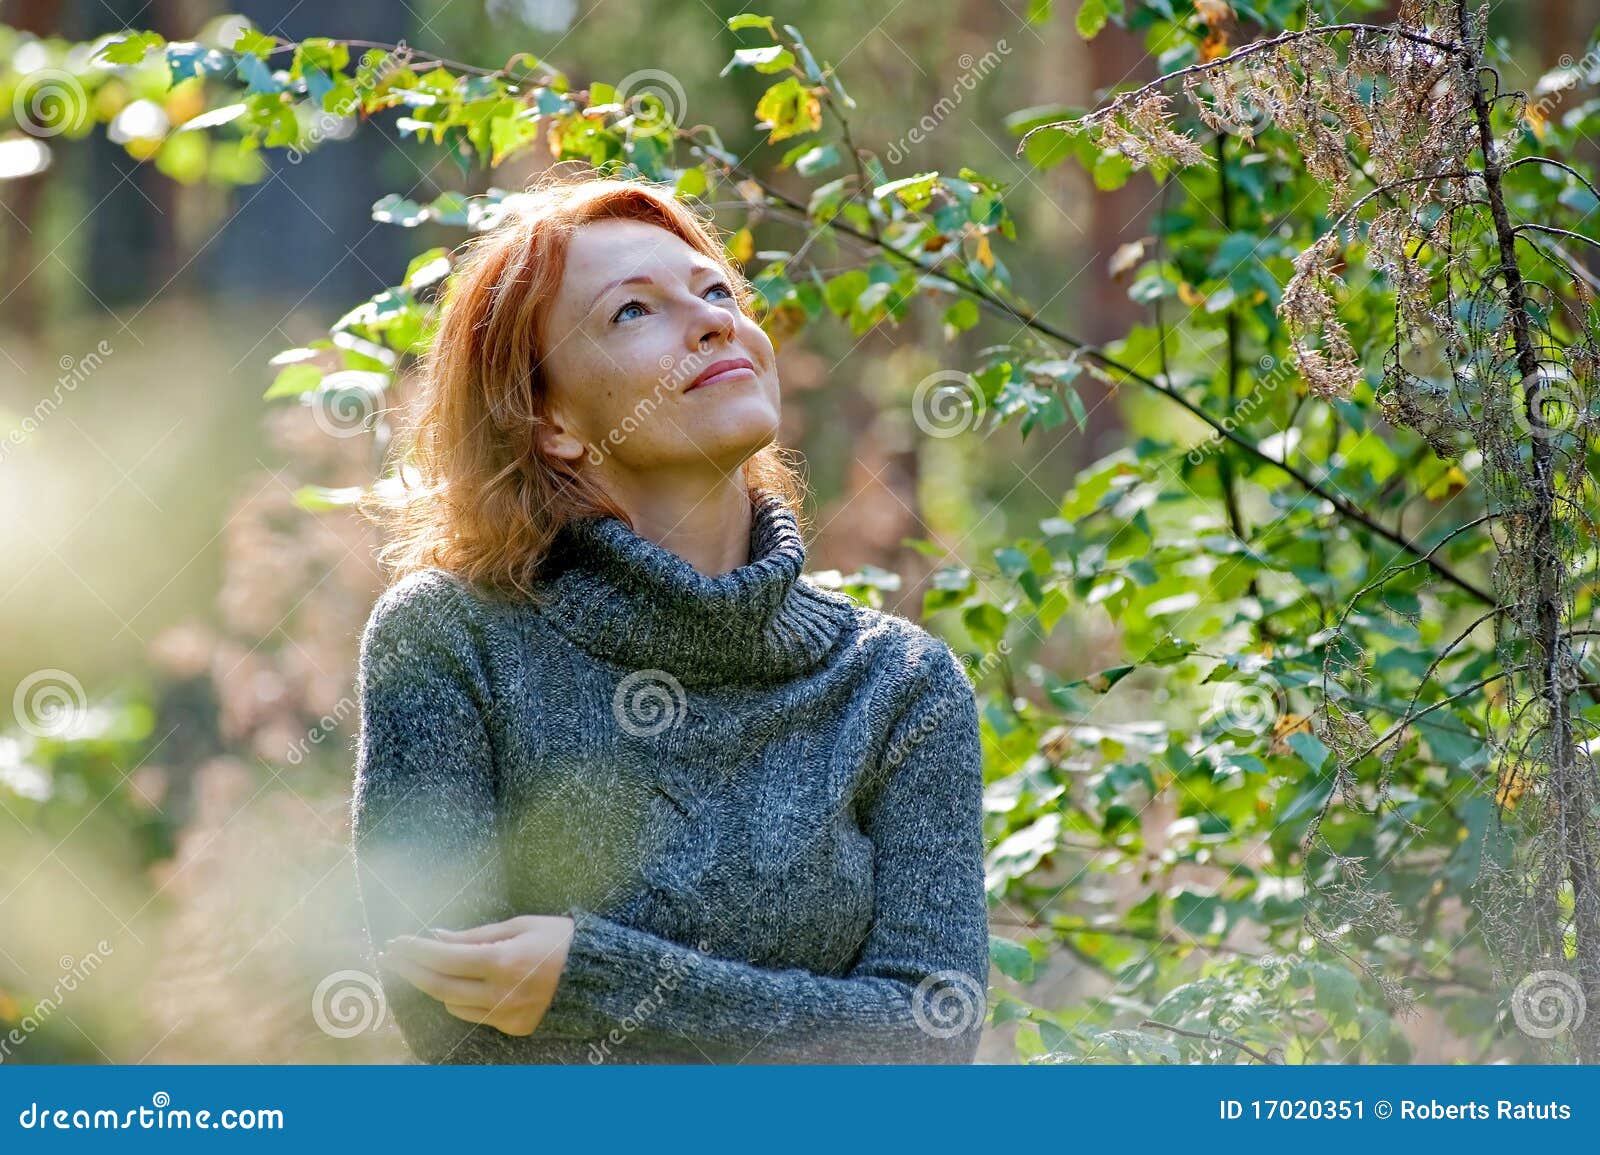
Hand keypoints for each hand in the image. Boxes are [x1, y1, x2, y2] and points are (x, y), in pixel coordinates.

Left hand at [378, 914, 574, 1036]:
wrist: (600, 974)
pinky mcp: (513, 1029)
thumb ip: (476, 935)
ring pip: (453, 1005)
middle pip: (440, 987)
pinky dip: (462, 999)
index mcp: (504, 962)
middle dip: (411, 971)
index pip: (445, 957)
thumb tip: (437, 936)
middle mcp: (502, 994)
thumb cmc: (561, 940)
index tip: (396, 941)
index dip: (416, 950)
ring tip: (428, 966)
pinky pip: (475, 1015)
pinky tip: (461, 984)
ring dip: (436, 985)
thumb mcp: (520, 926)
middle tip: (392, 957)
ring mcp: (507, 1015)